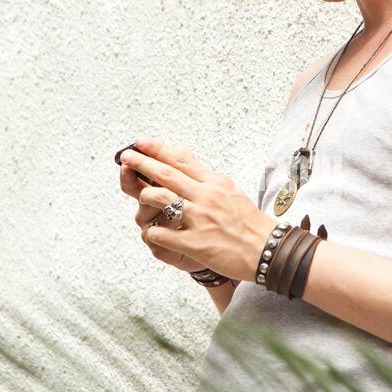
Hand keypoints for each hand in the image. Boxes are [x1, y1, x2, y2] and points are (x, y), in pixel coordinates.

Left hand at [119, 137, 277, 282]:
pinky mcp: (196, 243)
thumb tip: (184, 162)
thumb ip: (206, 177)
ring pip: (161, 199)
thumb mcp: (229, 190)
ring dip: (145, 195)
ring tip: (140, 195)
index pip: (181, 160)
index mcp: (214, 183)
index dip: (158, 149)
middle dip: (142, 163)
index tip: (141, 142)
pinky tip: (152, 230)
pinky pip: (163, 233)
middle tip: (125, 156)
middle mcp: (206, 197)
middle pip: (167, 174)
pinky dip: (153, 230)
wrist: (266, 249)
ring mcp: (199, 220)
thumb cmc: (247, 221)